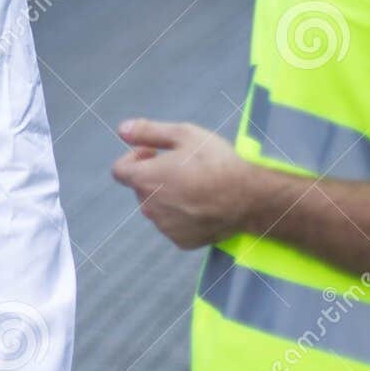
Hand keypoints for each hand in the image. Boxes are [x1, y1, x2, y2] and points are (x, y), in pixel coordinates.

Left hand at [110, 119, 256, 248]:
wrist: (250, 198)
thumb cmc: (216, 162)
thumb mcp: (183, 134)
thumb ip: (147, 131)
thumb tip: (122, 129)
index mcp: (145, 180)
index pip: (119, 171)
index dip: (134, 157)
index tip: (154, 152)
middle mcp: (150, 207)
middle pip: (140, 188)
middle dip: (153, 175)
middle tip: (182, 166)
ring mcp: (165, 227)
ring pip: (156, 207)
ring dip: (166, 195)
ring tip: (196, 184)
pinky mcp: (181, 240)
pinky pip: (173, 224)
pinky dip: (181, 214)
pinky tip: (202, 203)